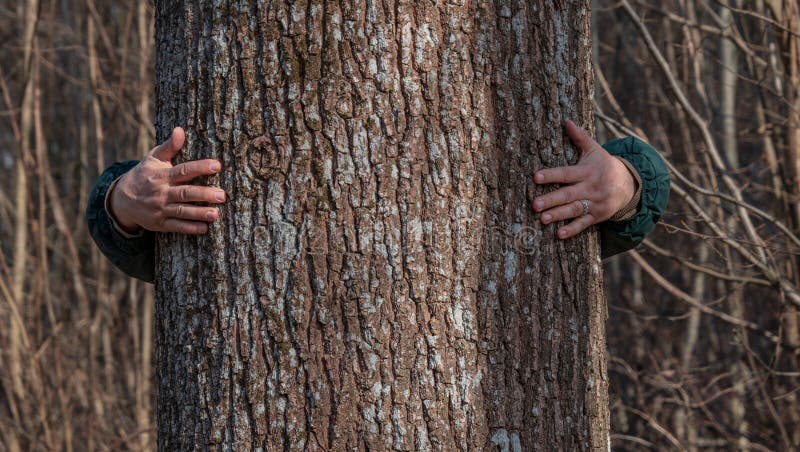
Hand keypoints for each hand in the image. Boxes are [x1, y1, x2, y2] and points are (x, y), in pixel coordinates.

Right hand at [108, 127, 225, 234]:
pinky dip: (189, 228)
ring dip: (199, 213)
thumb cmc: (144, 175)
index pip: (183, 170)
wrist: (122, 199)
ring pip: (182, 211)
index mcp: (162, 175)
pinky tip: (204, 228)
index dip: (200, 167)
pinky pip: (175, 226)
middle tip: (222, 195)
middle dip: (204, 194)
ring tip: (216, 214)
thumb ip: (169, 146)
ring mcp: (160, 209)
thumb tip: (180, 130)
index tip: (216, 165)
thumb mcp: (153, 159)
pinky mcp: (159, 223)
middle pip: (185, 193)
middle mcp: (161, 192)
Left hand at [532, 120, 635, 238]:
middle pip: (568, 194)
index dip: (551, 175)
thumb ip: (580, 137)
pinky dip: (572, 229)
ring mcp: (595, 203)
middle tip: (534, 205)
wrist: (630, 184)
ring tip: (542, 219)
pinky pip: (584, 224)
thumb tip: (566, 121)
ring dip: (558, 215)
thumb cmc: (604, 164)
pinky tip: (559, 234)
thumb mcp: (595, 150)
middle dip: (551, 200)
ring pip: (575, 210)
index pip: (566, 173)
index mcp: (587, 171)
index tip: (535, 177)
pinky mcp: (597, 216)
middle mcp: (591, 188)